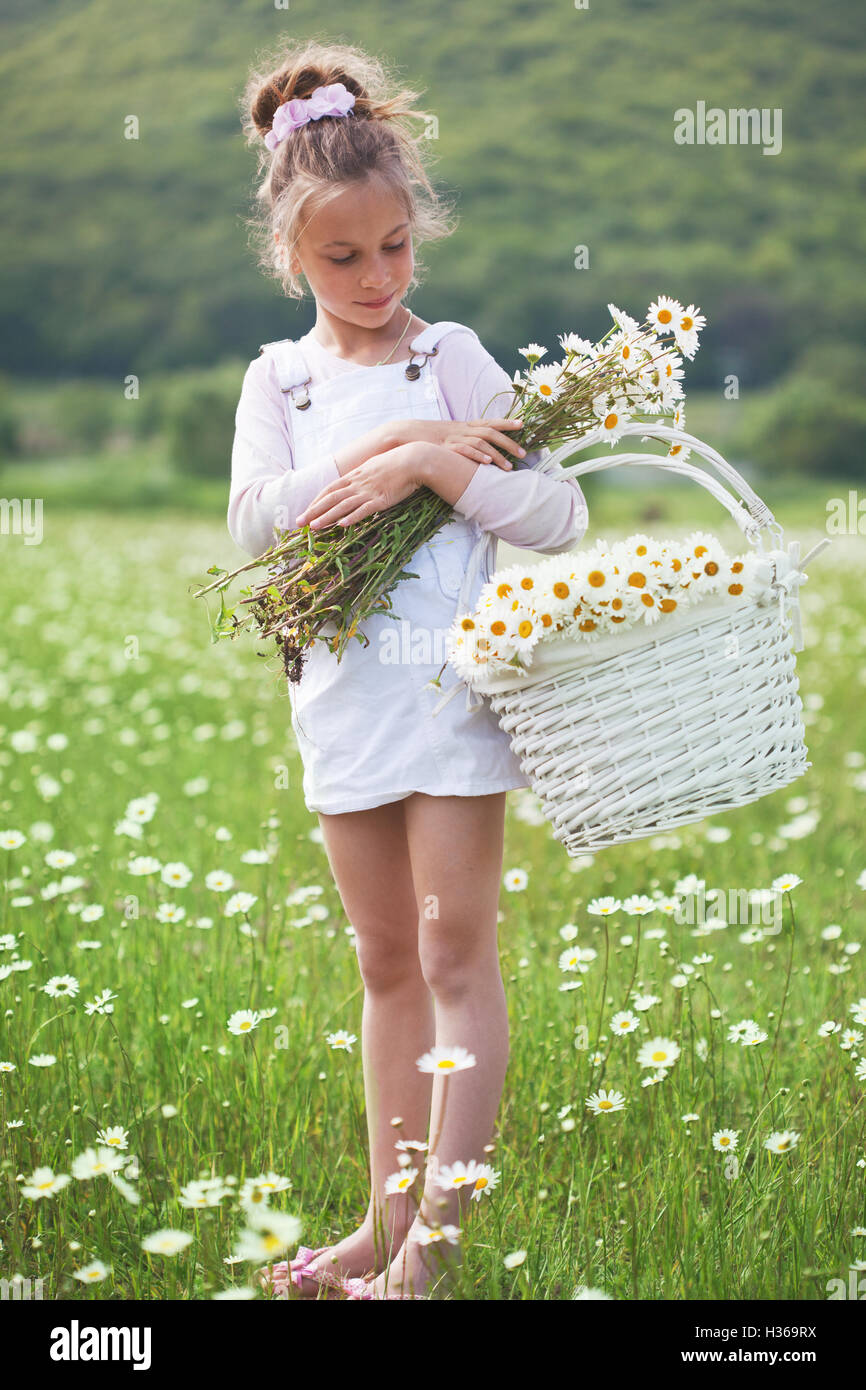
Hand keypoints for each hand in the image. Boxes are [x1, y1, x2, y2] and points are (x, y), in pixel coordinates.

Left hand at [296, 443, 426, 529]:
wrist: (413, 460)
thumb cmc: (395, 463)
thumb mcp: (373, 467)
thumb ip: (362, 476)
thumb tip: (354, 483)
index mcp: (355, 476)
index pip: (329, 489)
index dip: (316, 501)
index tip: (306, 511)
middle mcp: (357, 484)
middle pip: (330, 498)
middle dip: (313, 511)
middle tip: (299, 523)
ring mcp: (368, 492)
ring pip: (342, 506)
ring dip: (326, 517)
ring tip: (313, 527)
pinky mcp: (380, 499)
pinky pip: (364, 510)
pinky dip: (352, 517)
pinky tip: (342, 525)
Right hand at [388, 418, 525, 469]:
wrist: (404, 434)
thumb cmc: (426, 437)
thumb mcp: (447, 435)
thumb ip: (462, 439)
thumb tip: (476, 449)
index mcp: (463, 426)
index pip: (489, 422)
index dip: (506, 423)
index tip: (522, 424)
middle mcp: (462, 429)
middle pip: (490, 433)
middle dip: (508, 442)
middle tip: (523, 453)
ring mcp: (454, 438)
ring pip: (481, 443)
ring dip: (497, 455)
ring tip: (509, 467)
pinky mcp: (446, 447)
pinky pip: (464, 451)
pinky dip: (477, 456)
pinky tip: (488, 463)